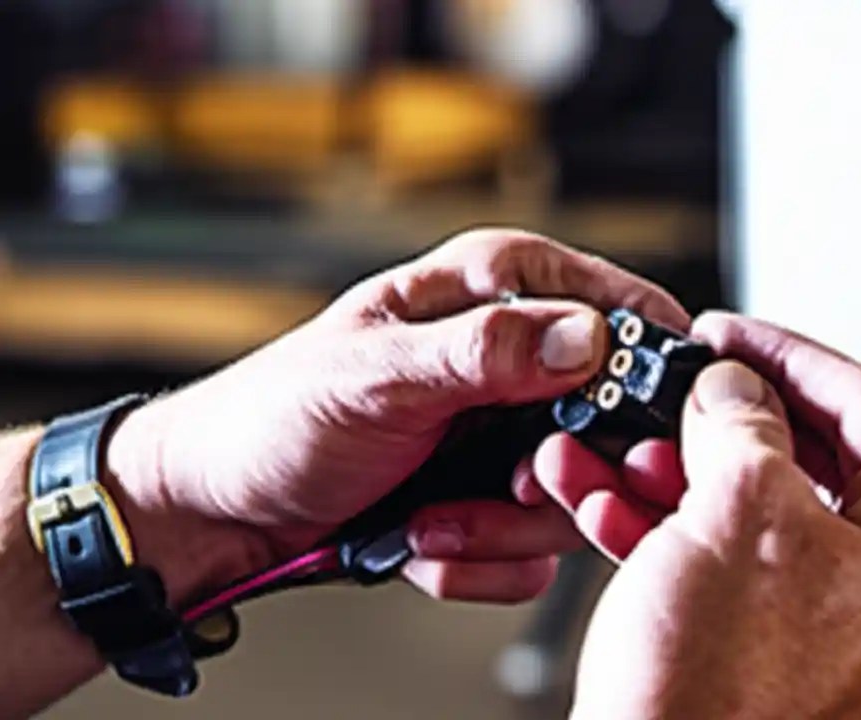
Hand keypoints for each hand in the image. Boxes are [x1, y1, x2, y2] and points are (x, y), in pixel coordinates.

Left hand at [103, 228, 690, 607]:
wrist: (223, 505)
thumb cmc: (275, 414)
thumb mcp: (377, 374)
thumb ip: (484, 351)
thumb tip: (585, 339)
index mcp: (501, 291)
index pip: (625, 312)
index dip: (637, 373)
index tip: (606, 426)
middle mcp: (519, 360)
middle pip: (617, 422)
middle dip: (558, 476)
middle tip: (507, 484)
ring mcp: (513, 436)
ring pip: (581, 496)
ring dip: (504, 527)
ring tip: (431, 515)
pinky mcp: (501, 500)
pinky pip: (539, 550)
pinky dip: (481, 559)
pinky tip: (426, 537)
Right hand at [535, 313, 860, 718]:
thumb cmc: (719, 696)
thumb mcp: (736, 509)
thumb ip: (740, 421)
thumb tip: (731, 385)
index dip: (795, 355)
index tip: (738, 334)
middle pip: (812, 460)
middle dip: (724, 418)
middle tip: (681, 384)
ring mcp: (833, 630)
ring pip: (756, 511)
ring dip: (679, 469)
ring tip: (623, 445)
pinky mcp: (769, 656)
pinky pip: (725, 564)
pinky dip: (668, 526)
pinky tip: (607, 502)